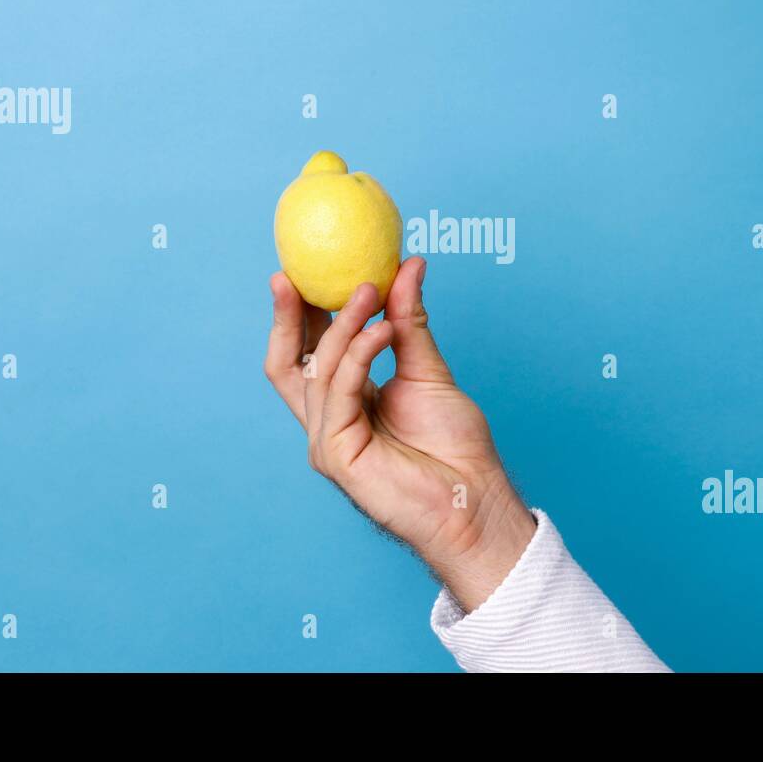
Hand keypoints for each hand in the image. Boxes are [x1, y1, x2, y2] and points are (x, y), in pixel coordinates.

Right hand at [264, 256, 535, 611]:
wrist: (475, 497)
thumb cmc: (456, 447)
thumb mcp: (427, 369)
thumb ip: (409, 322)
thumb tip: (407, 265)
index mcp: (345, 401)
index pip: (308, 351)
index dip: (300, 313)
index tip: (302, 269)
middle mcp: (328, 420)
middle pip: (288, 363)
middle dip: (287, 317)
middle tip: (292, 276)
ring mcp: (327, 439)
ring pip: (318, 370)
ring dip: (343, 325)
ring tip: (371, 290)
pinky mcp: (336, 454)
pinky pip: (339, 393)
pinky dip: (359, 356)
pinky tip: (383, 330)